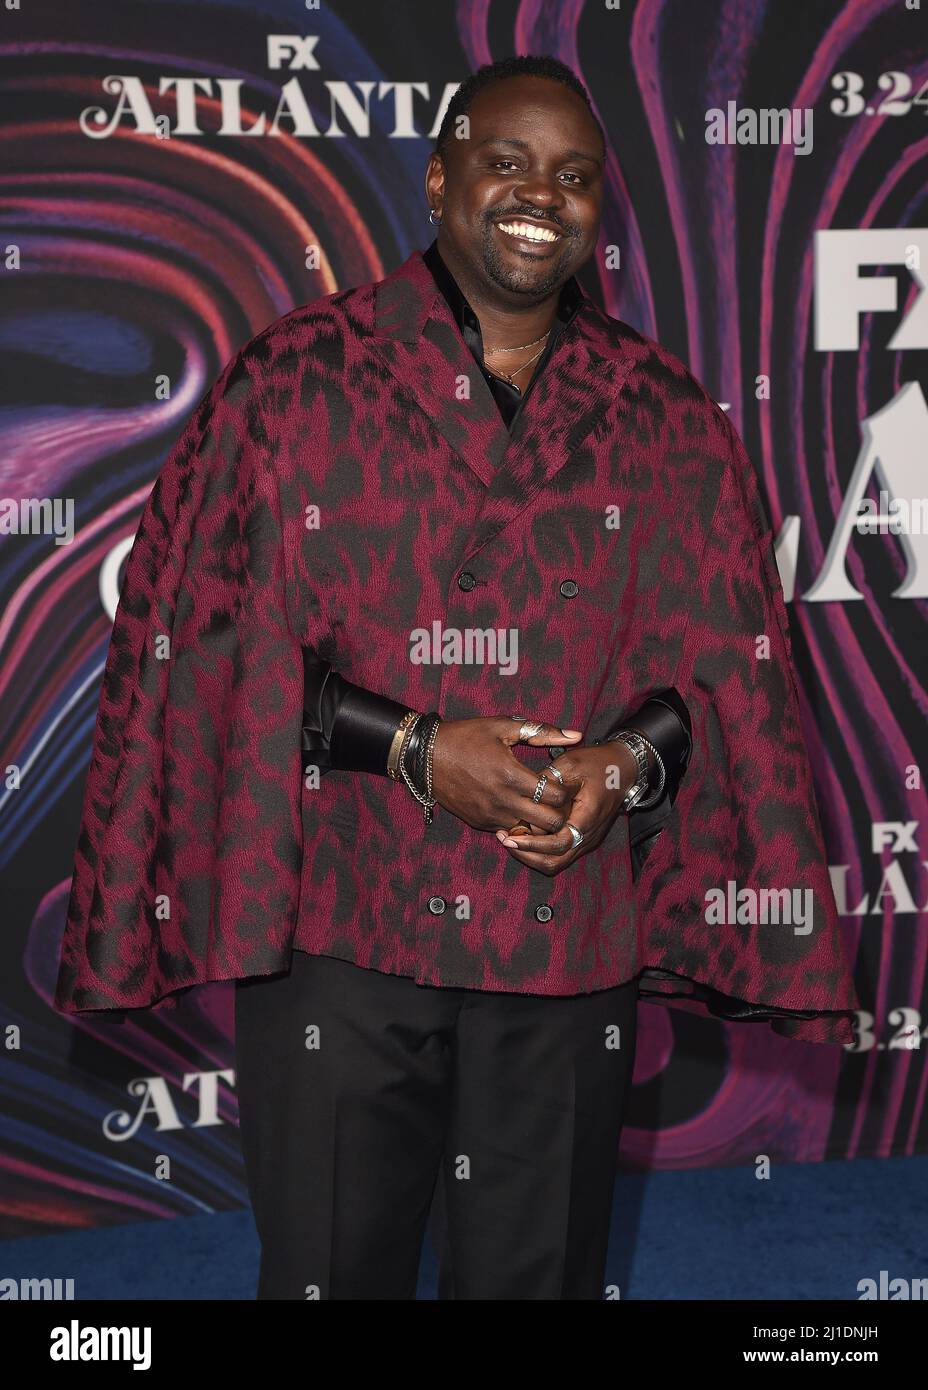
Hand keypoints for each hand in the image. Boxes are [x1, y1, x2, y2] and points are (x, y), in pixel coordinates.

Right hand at [428, 717, 582, 833]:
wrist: (425, 756)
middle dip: (558, 811)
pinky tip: (515, 804)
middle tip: (555, 798)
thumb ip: (542, 731)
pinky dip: (517, 821)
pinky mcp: (480, 823)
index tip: (563, 782)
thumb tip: (576, 736)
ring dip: (537, 819)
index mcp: (512, 775)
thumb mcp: (504, 727)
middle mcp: (503, 800)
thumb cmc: (467, 737)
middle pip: (549, 822)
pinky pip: (509, 830)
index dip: (566, 790)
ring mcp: (490, 815)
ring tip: (536, 802)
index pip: (556, 796)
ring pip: (530, 830)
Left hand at [494, 740, 637, 875]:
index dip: (532, 844)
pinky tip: (523, 834)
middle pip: (554, 861)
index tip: (509, 836)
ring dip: (532, 854)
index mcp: (587, 818)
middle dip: (526, 855)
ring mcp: (587, 839)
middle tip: (504, 839)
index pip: (558, 844)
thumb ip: (548, 783)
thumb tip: (527, 801)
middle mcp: (589, 835)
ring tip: (509, 838)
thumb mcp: (569, 765)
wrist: (623, 768)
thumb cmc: (596, 764)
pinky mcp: (582, 838)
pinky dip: (540, 849)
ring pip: (556, 861)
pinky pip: (560, 853)